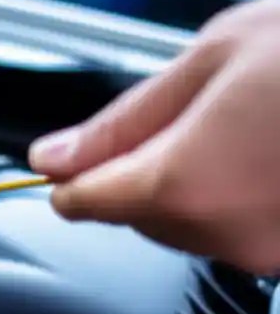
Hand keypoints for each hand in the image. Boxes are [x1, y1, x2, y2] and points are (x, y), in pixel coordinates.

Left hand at [29, 0, 279, 273]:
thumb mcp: (208, 61)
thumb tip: (55, 158)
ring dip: (192, 186)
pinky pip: (239, 233)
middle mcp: (223, 234)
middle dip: (139, 172)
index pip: (83, 203)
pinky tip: (266, 154)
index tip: (68, 163)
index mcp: (182, 184)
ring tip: (244, 125)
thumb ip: (121, 122)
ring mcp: (268, 252)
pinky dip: (238, 199)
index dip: (71, 176)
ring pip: (187, 229)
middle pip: (135, 217)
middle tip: (190, 114)